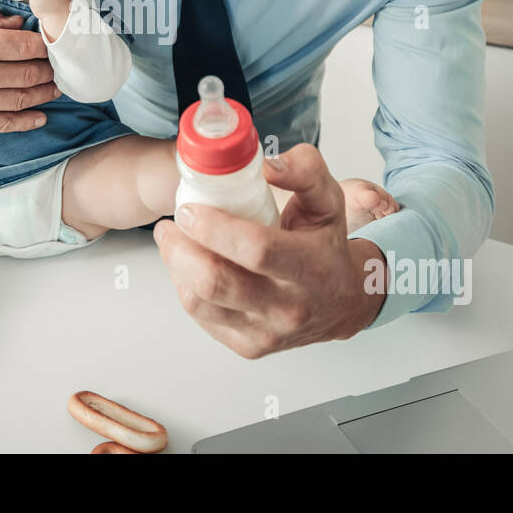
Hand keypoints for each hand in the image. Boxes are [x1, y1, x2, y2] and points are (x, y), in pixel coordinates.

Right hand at [0, 4, 61, 134]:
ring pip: (24, 98)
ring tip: (57, 86)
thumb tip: (16, 22)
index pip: (26, 44)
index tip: (52, 40)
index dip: (45, 42)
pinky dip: (29, 121)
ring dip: (46, 92)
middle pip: (30, 72)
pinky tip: (41, 115)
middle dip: (50, 67)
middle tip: (60, 63)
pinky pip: (6, 123)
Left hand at [153, 144, 387, 357]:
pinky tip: (188, 265)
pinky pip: (201, 316)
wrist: (343, 301)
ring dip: (176, 265)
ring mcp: (267, 333)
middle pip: (217, 282)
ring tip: (172, 240)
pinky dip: (185, 286)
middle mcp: (289, 307)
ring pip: (201, 302)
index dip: (214, 227)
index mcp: (312, 267)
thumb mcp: (328, 199)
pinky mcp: (249, 346)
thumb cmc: (327, 244)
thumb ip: (304, 170)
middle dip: (181, 248)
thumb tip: (267, 166)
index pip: (256, 250)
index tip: (190, 209)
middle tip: (170, 224)